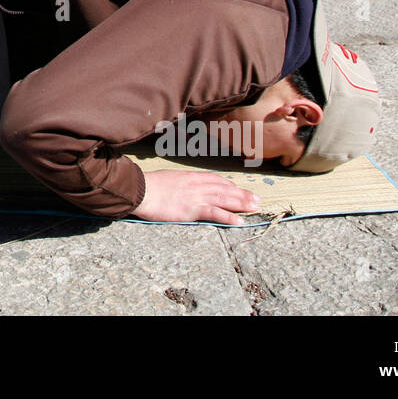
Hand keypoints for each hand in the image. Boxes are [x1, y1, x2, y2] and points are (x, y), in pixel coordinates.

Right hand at [133, 169, 260, 225]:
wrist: (141, 190)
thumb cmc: (149, 185)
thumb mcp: (169, 178)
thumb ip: (181, 182)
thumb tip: (183, 186)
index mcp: (191, 176)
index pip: (216, 180)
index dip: (230, 185)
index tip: (240, 189)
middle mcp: (197, 185)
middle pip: (225, 189)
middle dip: (242, 194)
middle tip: (257, 199)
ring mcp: (196, 197)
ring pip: (224, 199)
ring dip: (242, 203)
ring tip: (255, 207)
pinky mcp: (192, 210)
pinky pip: (215, 213)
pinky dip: (229, 217)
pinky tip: (240, 221)